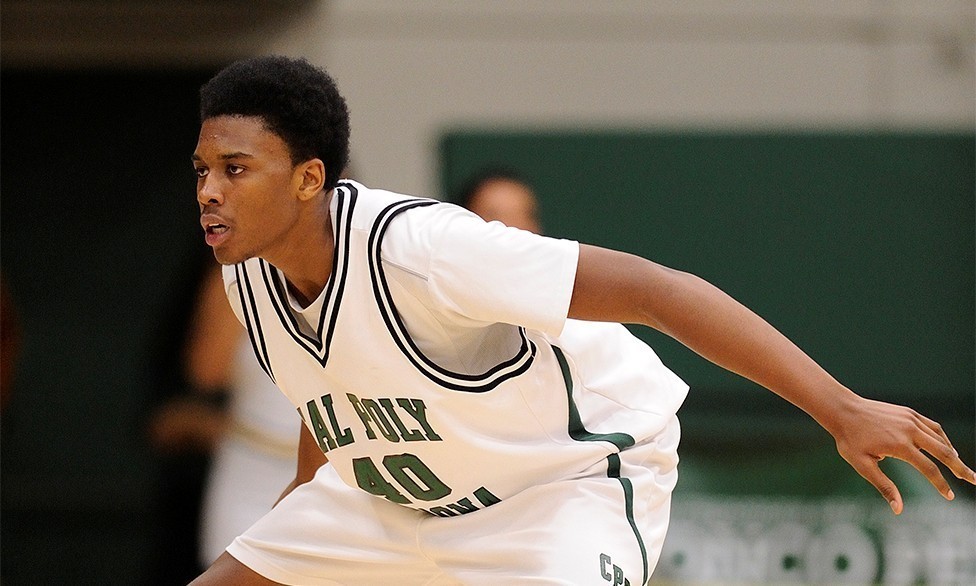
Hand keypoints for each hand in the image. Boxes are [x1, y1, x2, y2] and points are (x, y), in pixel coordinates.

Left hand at [829, 396, 975, 513]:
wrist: (842, 410)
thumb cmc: (849, 439)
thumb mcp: (862, 465)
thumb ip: (883, 486)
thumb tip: (898, 510)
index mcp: (900, 445)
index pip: (929, 469)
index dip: (941, 484)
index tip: (949, 496)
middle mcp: (910, 431)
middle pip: (944, 452)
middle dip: (960, 468)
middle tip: (974, 480)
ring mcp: (911, 419)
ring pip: (940, 438)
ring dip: (952, 453)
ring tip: (960, 467)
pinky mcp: (909, 412)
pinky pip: (932, 426)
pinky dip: (942, 437)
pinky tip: (945, 447)